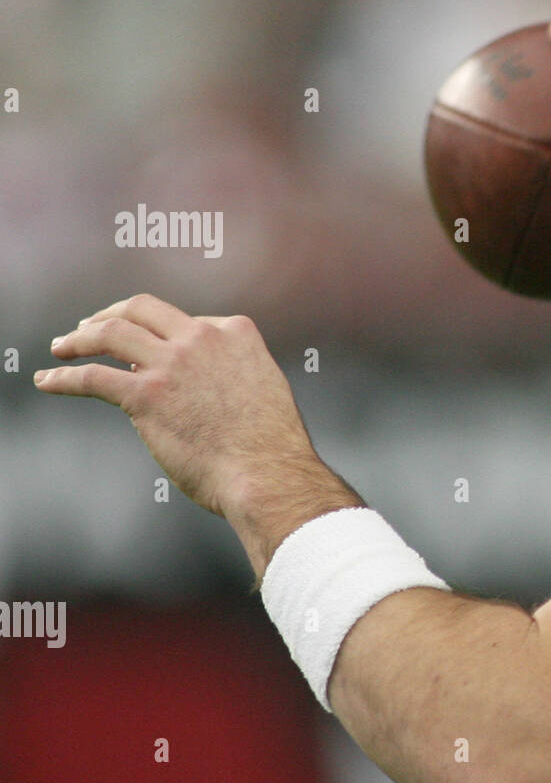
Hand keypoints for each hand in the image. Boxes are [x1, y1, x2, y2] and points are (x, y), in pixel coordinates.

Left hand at [34, 293, 320, 519]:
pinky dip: (63, 378)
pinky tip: (47, 381)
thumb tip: (194, 384)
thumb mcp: (263, 387)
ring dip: (79, 337)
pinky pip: (92, 378)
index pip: (187, 321)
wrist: (268, 474)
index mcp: (236, 332)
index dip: (165, 336)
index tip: (151, 351)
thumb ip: (233, 373)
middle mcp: (201, 338)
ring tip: (62, 348)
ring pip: (110, 332)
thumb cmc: (271, 447)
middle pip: (141, 308)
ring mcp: (172, 363)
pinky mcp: (146, 395)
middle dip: (111, 314)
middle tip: (91, 327)